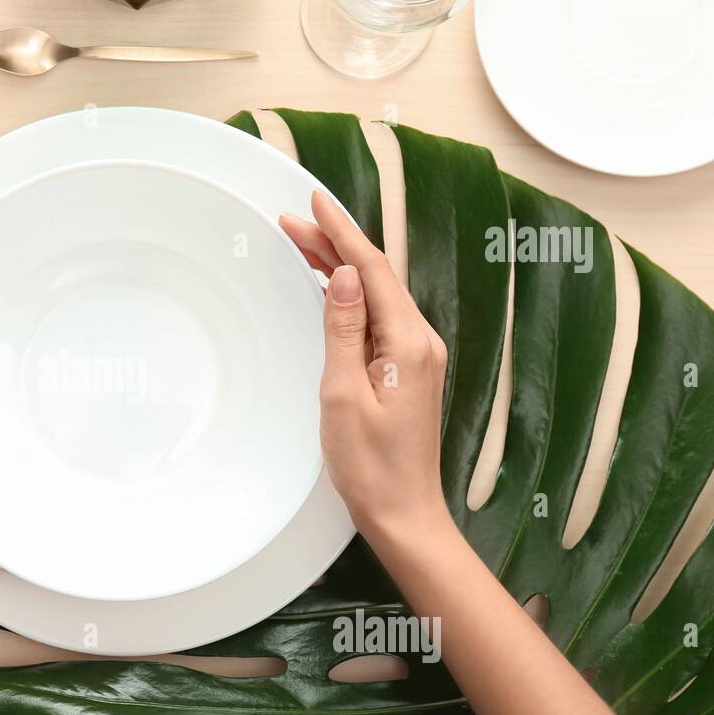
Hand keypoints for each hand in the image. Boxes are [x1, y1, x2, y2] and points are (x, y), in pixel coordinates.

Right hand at [280, 191, 450, 540]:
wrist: (403, 512)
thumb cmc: (371, 465)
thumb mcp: (344, 394)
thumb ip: (343, 330)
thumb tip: (341, 277)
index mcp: (408, 342)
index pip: (371, 269)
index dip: (341, 232)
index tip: (315, 202)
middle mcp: (420, 341)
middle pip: (374, 276)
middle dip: (335, 245)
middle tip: (293, 222)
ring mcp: (417, 355)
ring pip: (376, 294)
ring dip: (340, 268)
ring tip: (303, 245)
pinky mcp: (408, 370)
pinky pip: (378, 318)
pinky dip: (350, 296)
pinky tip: (330, 290)